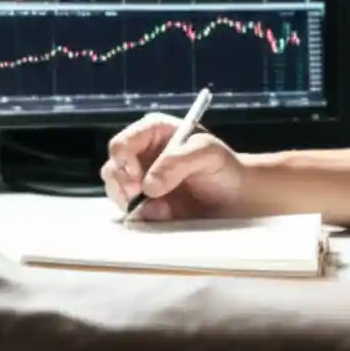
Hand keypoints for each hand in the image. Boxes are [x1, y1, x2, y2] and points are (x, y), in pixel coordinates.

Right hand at [100, 112, 245, 220]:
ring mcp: (140, 182)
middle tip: (142, 197)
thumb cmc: (224, 168)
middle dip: (123, 186)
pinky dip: (141, 218)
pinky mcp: (144, 205)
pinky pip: (129, 213)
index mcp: (152, 132)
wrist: (237, 199)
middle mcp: (141, 155)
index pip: (121, 145)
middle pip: (112, 169)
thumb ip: (178, 161)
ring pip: (116, 192)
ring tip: (161, 209)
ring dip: (131, 204)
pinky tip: (163, 216)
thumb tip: (149, 186)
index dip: (125, 163)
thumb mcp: (208, 153)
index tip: (140, 180)